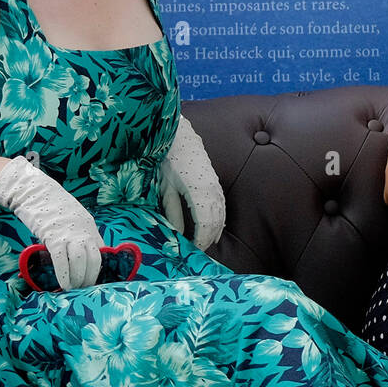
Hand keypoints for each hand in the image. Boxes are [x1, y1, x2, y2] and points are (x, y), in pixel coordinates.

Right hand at [0, 156, 102, 288]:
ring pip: (80, 261)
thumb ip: (79, 233)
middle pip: (94, 259)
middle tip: (83, 289)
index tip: (95, 281)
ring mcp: (69, 233)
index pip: (102, 251)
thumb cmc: (51, 206)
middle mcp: (83, 230)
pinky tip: (63, 284)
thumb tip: (82, 252)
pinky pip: (61, 259)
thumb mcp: (72, 218)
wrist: (34, 190)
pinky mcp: (53, 236)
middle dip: (90, 277)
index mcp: (90, 226)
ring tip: (73, 288)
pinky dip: (63, 274)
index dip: (99, 269)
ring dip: (78, 278)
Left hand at [158, 114, 225, 250]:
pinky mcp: (216, 182)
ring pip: (222, 214)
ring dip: (215, 230)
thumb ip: (173, 212)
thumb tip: (177, 233)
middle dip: (208, 238)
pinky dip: (219, 219)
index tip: (193, 250)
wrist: (178, 135)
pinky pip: (222, 205)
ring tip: (205, 243)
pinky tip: (214, 227)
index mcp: (199, 191)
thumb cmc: (167, 160)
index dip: (200, 240)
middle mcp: (212, 189)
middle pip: (216, 221)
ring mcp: (216, 185)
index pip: (206, 223)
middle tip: (197, 251)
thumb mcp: (165, 188)